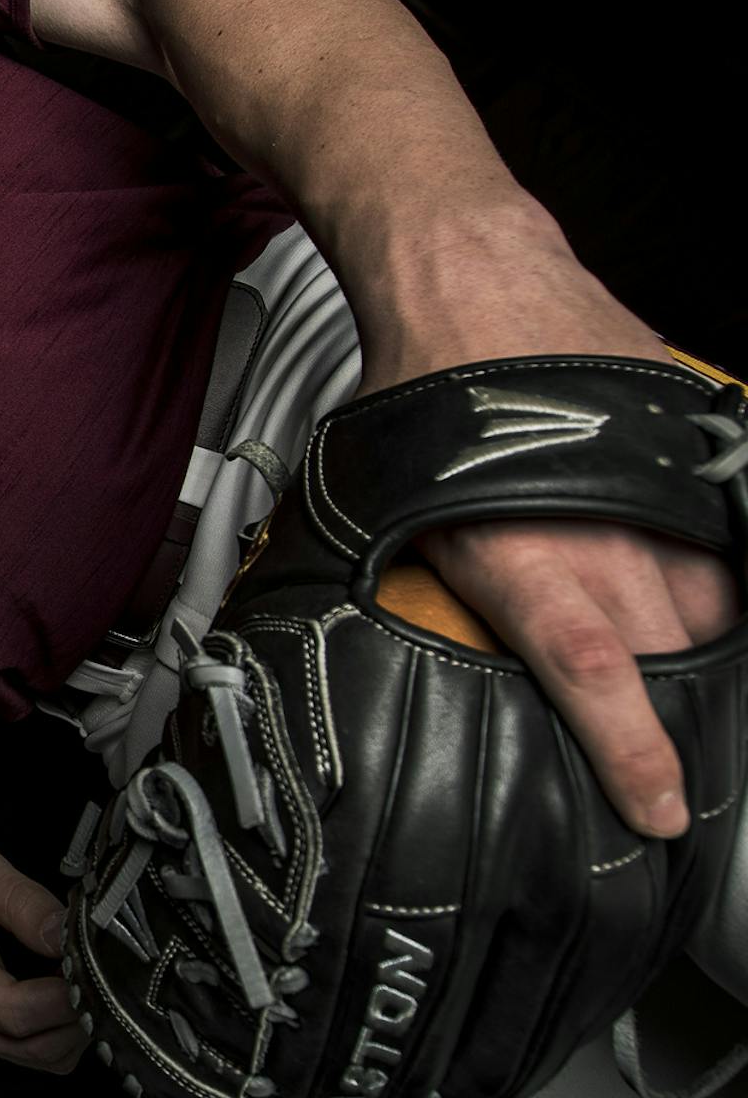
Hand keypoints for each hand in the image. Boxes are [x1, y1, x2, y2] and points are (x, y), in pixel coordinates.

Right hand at [0, 831, 86, 1070]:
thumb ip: (23, 901)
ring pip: (34, 1055)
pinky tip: (65, 989)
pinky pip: (26, 1046)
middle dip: (76, 1019)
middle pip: (28, 1046)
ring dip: (71, 1028)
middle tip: (105, 975)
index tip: (96, 970)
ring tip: (85, 979)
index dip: (63, 1000)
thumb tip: (69, 938)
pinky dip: (56, 1027)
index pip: (12, 1013)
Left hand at [359, 240, 739, 839]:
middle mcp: (606, 538)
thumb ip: (414, 582)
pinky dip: (722, 585)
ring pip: (711, 611)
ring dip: (697, 653)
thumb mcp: (391, 507)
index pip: (593, 678)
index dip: (634, 756)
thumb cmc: (427, 395)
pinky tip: (703, 602)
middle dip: (673, 718)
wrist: (478, 284)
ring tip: (679, 683)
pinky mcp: (697, 465)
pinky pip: (731, 549)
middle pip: (667, 659)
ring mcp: (663, 500)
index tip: (663, 813)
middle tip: (666, 762)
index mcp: (526, 559)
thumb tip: (384, 637)